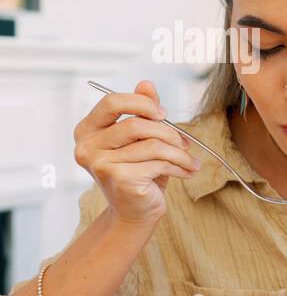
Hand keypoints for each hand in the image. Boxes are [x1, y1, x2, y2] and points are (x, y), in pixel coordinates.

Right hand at [73, 80, 199, 224]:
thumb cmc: (140, 172)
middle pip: (136, 125)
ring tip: (190, 161)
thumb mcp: (142, 139)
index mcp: (87, 130)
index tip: (163, 114)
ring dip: (180, 153)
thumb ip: (142, 111)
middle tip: (185, 143)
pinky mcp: (119, 178)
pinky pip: (158, 163)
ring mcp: (100, 164)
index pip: (111, 102)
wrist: (136, 211)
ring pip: (152, 145)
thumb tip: (146, 84)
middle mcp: (87, 146)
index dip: (141, 104)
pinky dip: (179, 167)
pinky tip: (186, 172)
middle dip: (168, 133)